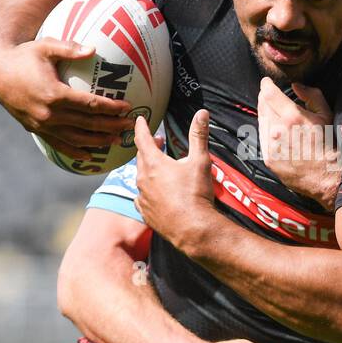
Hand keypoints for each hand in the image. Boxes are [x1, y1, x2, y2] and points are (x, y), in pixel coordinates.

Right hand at [0, 40, 133, 157]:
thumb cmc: (24, 56)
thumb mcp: (45, 46)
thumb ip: (70, 48)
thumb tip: (93, 49)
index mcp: (55, 94)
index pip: (90, 105)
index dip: (110, 107)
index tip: (127, 107)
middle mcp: (49, 114)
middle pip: (87, 124)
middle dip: (111, 126)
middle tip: (129, 126)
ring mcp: (42, 125)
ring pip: (76, 138)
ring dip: (98, 141)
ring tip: (116, 141)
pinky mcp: (36, 130)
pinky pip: (58, 144)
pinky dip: (74, 151)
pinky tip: (89, 156)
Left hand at [134, 110, 214, 245]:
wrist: (192, 229)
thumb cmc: (195, 194)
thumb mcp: (200, 161)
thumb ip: (199, 135)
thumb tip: (202, 113)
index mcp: (154, 164)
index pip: (142, 139)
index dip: (141, 127)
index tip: (139, 120)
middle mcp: (143, 180)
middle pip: (141, 157)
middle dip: (148, 147)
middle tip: (158, 142)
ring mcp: (142, 198)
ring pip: (141, 177)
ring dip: (148, 169)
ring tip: (160, 167)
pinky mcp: (145, 213)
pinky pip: (141, 198)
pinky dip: (147, 191)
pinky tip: (154, 193)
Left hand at [257, 77, 339, 209]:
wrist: (326, 177)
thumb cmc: (329, 146)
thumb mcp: (326, 116)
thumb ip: (312, 95)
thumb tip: (295, 86)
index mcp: (292, 117)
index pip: (269, 93)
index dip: (266, 85)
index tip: (267, 82)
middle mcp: (278, 131)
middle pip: (262, 106)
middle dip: (265, 98)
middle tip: (269, 95)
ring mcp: (271, 145)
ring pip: (261, 121)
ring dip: (265, 114)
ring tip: (274, 113)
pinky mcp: (268, 158)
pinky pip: (263, 138)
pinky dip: (266, 131)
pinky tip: (276, 131)